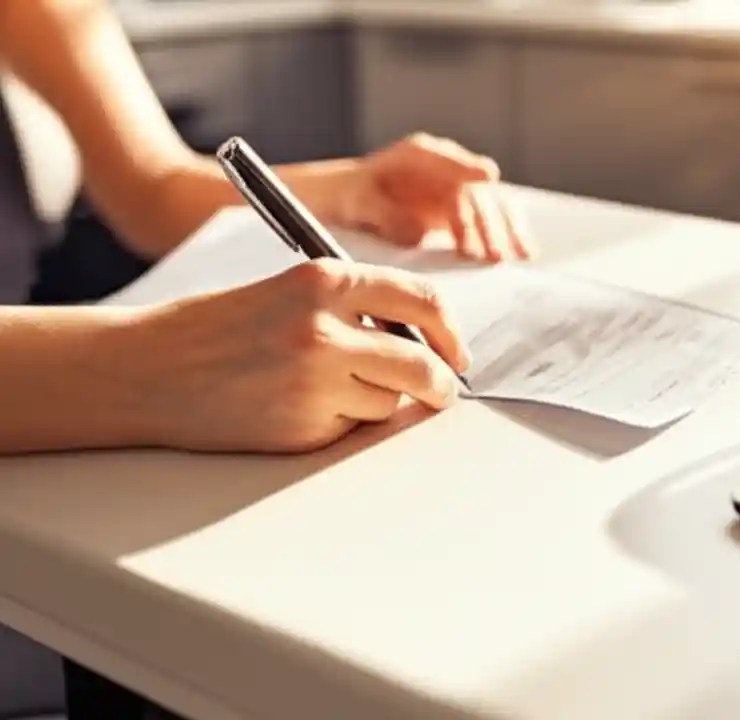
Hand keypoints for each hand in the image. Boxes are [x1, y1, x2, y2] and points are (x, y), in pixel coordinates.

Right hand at [128, 259, 469, 452]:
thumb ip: (353, 307)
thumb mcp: (289, 292)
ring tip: (325, 388)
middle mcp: (324, 328)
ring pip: (388, 401)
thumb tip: (423, 341)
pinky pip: (351, 429)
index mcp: (324, 280)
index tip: (455, 351)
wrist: (146, 369)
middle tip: (441, 389)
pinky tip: (298, 407)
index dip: (449, 330)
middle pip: (422, 365)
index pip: (421, 299)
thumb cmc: (217, 327)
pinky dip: (342, 423)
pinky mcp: (303, 426)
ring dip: (377, 401)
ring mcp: (315, 380)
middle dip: (439, 383)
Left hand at [331, 134, 533, 261]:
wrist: (353, 201)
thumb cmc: (351, 195)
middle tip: (492, 252)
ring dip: (505, 230)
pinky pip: (493, 222)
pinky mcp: (465, 212)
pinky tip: (526, 252)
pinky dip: (510, 235)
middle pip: (473, 190)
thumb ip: (384, 213)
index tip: (486, 178)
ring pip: (491, 205)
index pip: (445, 159)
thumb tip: (418, 233)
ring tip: (518, 255)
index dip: (466, 168)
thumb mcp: (356, 201)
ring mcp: (458, 190)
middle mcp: (445, 169)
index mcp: (417, 155)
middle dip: (486, 220)